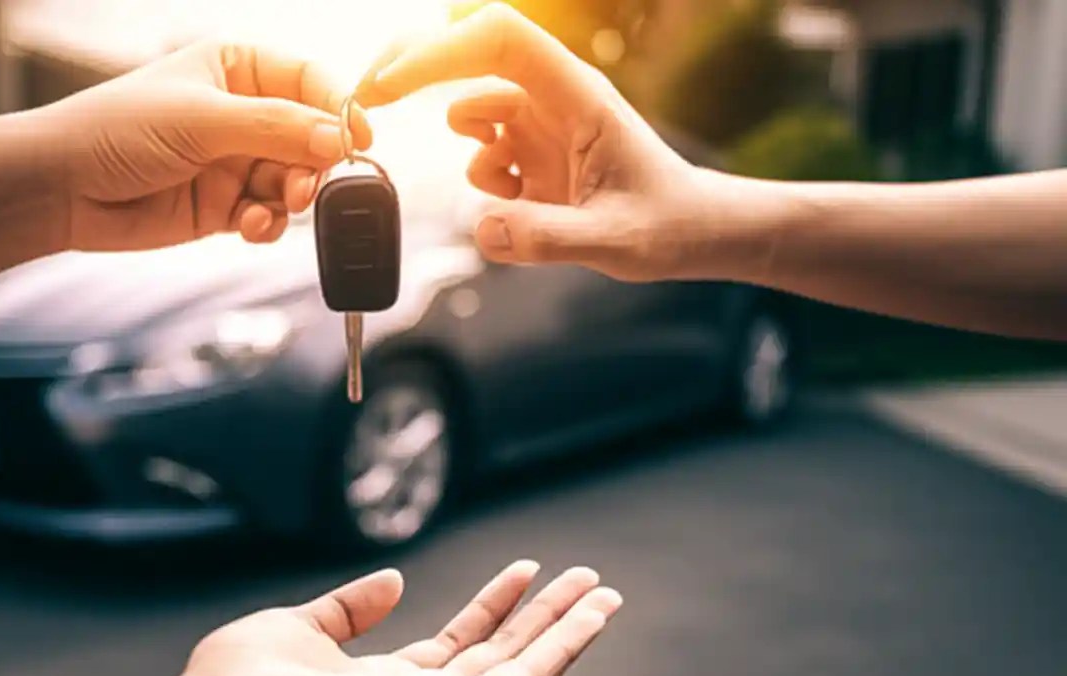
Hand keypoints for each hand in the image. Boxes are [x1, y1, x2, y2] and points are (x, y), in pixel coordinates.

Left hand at [41, 42, 371, 250]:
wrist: (60, 188)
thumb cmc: (115, 130)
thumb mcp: (201, 119)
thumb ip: (275, 128)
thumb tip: (338, 140)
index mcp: (236, 67)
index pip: (308, 80)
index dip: (337, 108)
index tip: (357, 139)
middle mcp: (242, 112)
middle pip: (309, 137)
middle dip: (313, 164)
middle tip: (306, 186)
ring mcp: (234, 160)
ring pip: (293, 181)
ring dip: (291, 198)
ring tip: (275, 208)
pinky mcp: (224, 205)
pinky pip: (268, 215)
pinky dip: (267, 224)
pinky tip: (248, 227)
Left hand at [130, 561, 622, 675]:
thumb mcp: (298, 631)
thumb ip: (350, 609)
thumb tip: (396, 582)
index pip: (453, 649)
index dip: (491, 608)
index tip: (522, 571)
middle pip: (498, 658)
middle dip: (541, 620)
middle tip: (582, 580)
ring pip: (525, 669)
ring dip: (567, 628)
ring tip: (604, 590)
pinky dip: (567, 643)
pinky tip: (594, 612)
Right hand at [355, 3, 738, 282]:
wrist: (697, 234)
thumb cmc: (669, 225)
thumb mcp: (613, 242)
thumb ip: (546, 238)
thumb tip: (480, 229)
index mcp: (576, 94)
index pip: (496, 38)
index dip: (437, 49)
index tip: (390, 85)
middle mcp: (554, 96)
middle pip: (469, 49)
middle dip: (417, 69)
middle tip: (373, 99)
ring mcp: (544, 120)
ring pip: (472, 107)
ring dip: (469, 148)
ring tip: (510, 190)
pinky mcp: (537, 149)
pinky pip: (484, 150)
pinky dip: (484, 177)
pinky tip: (519, 203)